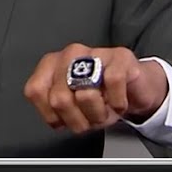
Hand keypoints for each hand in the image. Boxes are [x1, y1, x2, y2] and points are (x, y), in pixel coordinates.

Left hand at [23, 44, 168, 133]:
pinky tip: (118, 102)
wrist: (136, 89)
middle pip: (59, 98)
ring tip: (105, 108)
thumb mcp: (71, 109)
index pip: (35, 91)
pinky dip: (118, 103)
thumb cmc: (100, 98)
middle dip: (78, 119)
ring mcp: (95, 52)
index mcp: (50, 65)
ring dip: (98, 114)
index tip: (65, 118)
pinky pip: (113, 84)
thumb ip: (55, 109)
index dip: (52, 115)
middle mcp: (69, 54)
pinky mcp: (120, 57)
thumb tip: (55, 116)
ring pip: (85, 94)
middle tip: (90, 117)